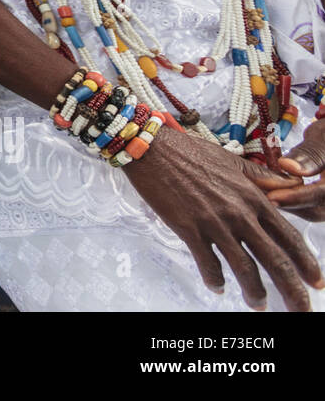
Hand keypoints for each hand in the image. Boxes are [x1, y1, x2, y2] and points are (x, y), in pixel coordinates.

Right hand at [125, 125, 323, 309]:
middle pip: (275, 260)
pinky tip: (218, 288)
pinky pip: (207, 263)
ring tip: (260, 305)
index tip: (316, 283)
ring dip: (255, 292)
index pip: (289, 237)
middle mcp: (239, 213)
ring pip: (244, 268)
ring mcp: (214, 222)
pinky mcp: (188, 229)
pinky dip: (215, 280)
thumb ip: (263, 177)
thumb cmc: (191, 152)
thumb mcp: (233, 161)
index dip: (307, 263)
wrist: (151, 149)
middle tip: (302, 311)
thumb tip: (292, 183)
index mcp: (253, 197)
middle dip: (293, 291)